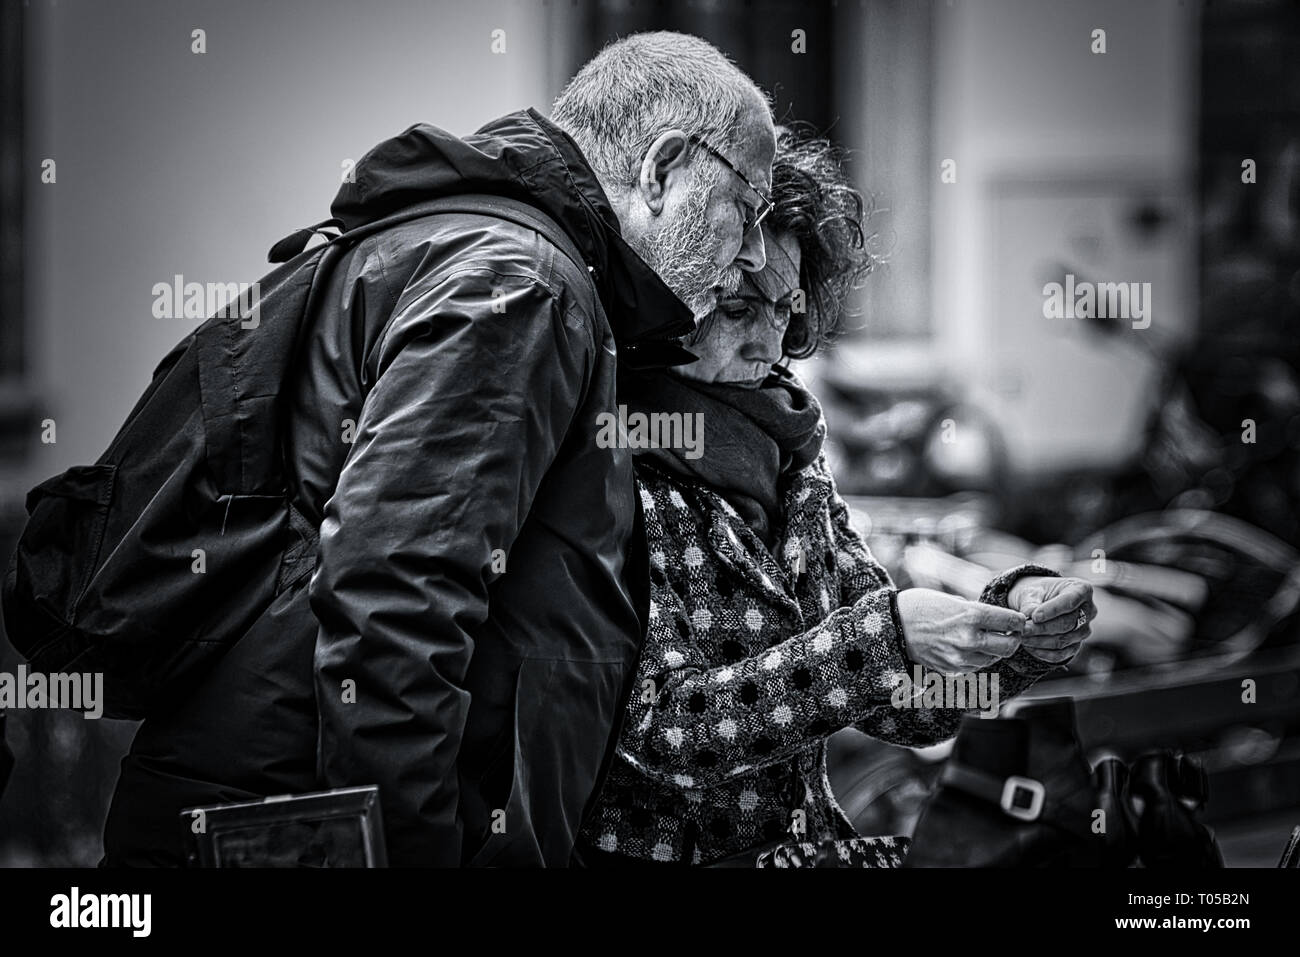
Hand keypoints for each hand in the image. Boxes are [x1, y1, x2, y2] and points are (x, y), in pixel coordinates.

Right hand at [896, 588, 1026, 674]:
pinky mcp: (952, 669)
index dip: (1018, 620)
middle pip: (1009, 646)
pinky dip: (978, 658)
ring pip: (994, 658)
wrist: (892, 626)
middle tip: (1010, 633)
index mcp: (971, 615)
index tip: (1017, 619)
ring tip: (986, 638)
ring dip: (995, 649)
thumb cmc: (920, 606)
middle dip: (1013, 639)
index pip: (1012, 621)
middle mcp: (969, 639)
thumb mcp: (951, 600)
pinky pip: (976, 666)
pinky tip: (969, 647)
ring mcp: (960, 657)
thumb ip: (975, 611)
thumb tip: (995, 618)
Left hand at [1006, 575, 1094, 665]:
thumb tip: (1028, 615)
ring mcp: (1085, 629)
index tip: (1034, 616)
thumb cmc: (1037, 593)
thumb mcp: (1031, 592)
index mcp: (1081, 589)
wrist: (1039, 603)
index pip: (1070, 601)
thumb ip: (1030, 603)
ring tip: (1022, 638)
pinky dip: (1045, 653)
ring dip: (1041, 641)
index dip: (1052, 610)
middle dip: (1042, 628)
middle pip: (1068, 623)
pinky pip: (1064, 653)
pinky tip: (1030, 648)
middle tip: (1023, 630)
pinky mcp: (1077, 644)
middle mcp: (1089, 610)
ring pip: (1064, 640)